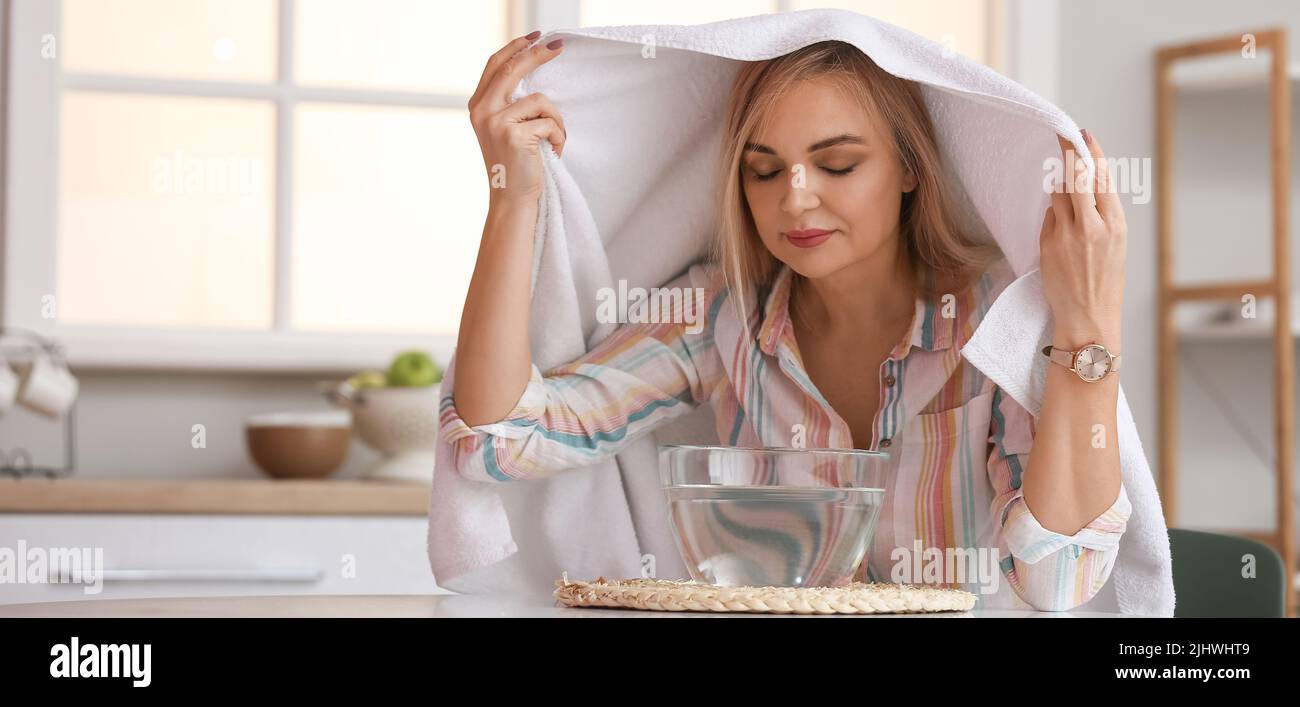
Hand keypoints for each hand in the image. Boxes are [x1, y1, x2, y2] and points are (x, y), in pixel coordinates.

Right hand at [468, 33, 566, 206]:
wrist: (510, 199)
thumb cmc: (514, 164)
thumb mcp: (504, 128)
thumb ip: (508, 103)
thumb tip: (532, 70)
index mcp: (478, 105)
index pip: (495, 65)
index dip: (515, 47)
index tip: (535, 37)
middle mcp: (483, 110)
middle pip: (513, 69)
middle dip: (538, 54)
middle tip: (558, 46)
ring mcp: (497, 122)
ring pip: (540, 100)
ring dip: (556, 120)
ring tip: (554, 141)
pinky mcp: (514, 135)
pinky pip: (550, 122)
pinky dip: (558, 137)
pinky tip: (553, 152)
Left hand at [1040, 130, 1126, 350]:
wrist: (1089, 317)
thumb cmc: (1104, 281)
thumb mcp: (1116, 244)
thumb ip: (1103, 215)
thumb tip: (1085, 185)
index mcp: (1116, 224)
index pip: (1103, 177)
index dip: (1091, 152)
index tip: (1082, 135)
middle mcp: (1093, 226)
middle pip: (1078, 177)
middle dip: (1069, 152)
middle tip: (1062, 134)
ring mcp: (1069, 235)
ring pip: (1059, 193)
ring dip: (1060, 185)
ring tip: (1064, 185)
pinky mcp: (1049, 244)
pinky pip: (1049, 217)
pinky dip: (1053, 214)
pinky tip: (1059, 222)